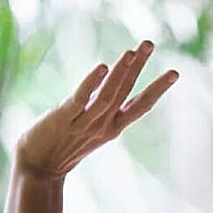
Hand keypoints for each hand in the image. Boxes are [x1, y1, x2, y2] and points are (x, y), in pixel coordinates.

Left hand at [15, 41, 177, 179]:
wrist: (38, 169)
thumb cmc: (60, 147)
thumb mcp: (87, 129)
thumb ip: (97, 111)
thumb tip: (105, 90)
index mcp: (112, 128)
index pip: (141, 105)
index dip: (158, 89)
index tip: (174, 72)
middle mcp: (104, 126)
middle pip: (126, 92)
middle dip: (139, 67)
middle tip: (149, 43)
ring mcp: (85, 123)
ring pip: (108, 95)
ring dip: (121, 72)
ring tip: (131, 51)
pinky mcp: (63, 118)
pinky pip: (81, 98)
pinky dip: (93, 83)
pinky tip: (103, 67)